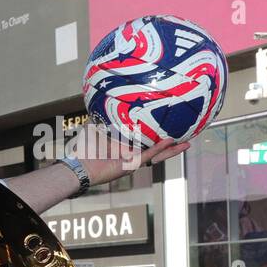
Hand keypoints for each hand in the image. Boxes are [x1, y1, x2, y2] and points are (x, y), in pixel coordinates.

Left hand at [74, 125, 189, 186]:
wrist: (79, 166)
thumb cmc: (85, 150)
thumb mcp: (94, 128)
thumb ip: (100, 116)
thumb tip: (100, 100)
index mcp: (126, 147)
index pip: (146, 142)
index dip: (159, 137)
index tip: (171, 128)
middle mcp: (131, 155)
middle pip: (157, 151)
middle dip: (172, 146)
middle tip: (188, 138)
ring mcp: (132, 161)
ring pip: (157, 156)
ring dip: (171, 150)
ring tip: (187, 144)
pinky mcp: (130, 165)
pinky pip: (148, 156)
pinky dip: (159, 149)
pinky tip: (170, 141)